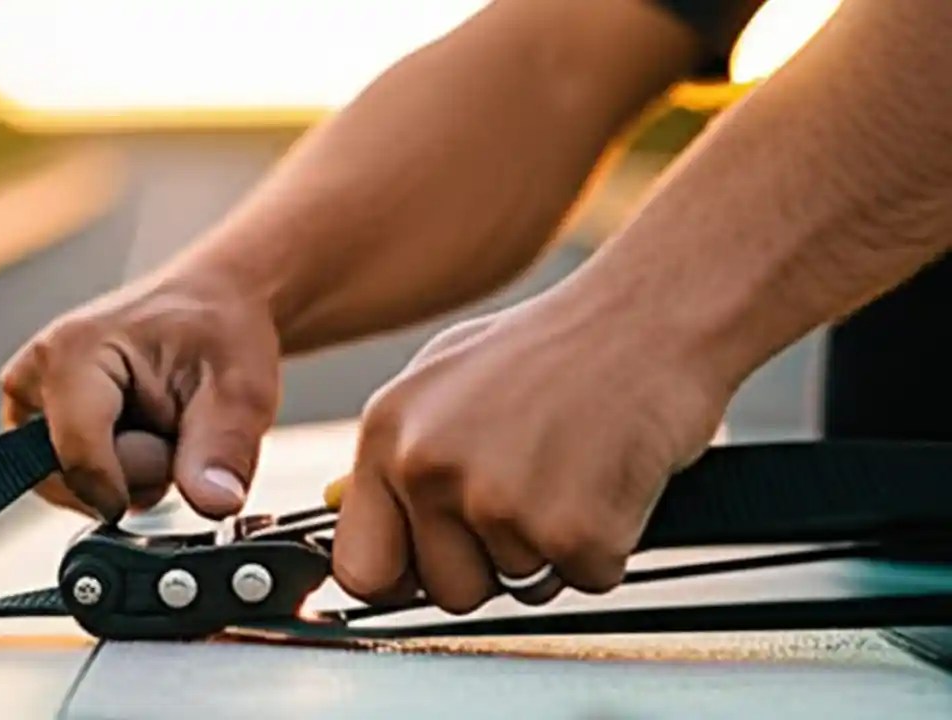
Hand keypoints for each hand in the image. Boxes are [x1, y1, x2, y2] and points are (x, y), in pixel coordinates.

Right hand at [0, 271, 279, 520]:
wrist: (212, 305)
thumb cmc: (219, 329)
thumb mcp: (241, 388)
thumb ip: (223, 447)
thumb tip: (216, 502)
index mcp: (70, 354)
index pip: (76, 460)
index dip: (128, 489)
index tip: (171, 478)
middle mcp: (34, 377)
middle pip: (70, 482)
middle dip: (135, 475)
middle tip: (174, 427)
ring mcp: (29, 404)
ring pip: (71, 489)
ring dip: (128, 476)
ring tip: (159, 426)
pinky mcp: (37, 426)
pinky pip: (72, 483)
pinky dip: (116, 473)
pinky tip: (140, 433)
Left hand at [331, 289, 730, 612]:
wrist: (648, 316)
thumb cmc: (554, 345)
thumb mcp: (444, 379)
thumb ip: (394, 454)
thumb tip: (342, 508)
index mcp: (387, 435)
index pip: (360, 568)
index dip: (402, 581)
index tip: (431, 570)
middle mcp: (430, 469)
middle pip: (448, 592)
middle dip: (492, 564)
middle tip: (531, 495)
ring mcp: (499, 502)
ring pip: (521, 588)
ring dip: (554, 549)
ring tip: (572, 470)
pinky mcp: (573, 529)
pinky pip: (586, 580)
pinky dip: (609, 544)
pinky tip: (608, 478)